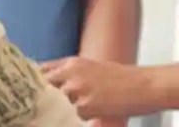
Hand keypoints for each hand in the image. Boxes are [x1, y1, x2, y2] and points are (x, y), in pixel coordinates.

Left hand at [41, 57, 156, 119]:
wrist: (145, 85)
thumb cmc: (123, 77)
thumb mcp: (92, 67)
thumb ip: (71, 73)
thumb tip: (53, 82)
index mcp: (71, 63)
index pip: (41, 71)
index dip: (36, 80)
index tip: (32, 87)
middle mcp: (70, 74)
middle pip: (46, 89)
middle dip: (51, 96)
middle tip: (60, 101)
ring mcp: (76, 90)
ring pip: (62, 104)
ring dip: (71, 107)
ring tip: (92, 103)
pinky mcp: (85, 106)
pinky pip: (77, 115)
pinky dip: (85, 116)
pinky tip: (99, 110)